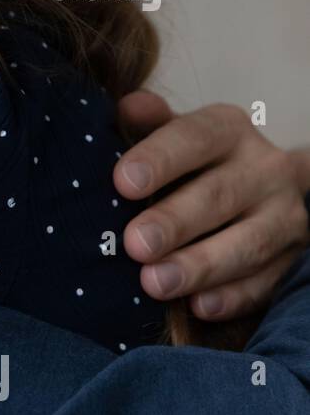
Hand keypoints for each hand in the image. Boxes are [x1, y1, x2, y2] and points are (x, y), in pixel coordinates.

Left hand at [113, 91, 309, 321]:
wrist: (261, 188)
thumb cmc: (194, 162)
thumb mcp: (174, 135)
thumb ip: (150, 124)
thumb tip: (128, 106)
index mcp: (229, 131)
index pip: (195, 138)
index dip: (159, 159)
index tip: (122, 182)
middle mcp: (265, 170)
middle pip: (219, 196)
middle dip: (174, 222)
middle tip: (134, 244)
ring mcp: (284, 217)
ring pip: (247, 244)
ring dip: (199, 266)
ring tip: (154, 284)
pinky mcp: (292, 261)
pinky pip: (266, 283)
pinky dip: (233, 297)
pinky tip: (198, 307)